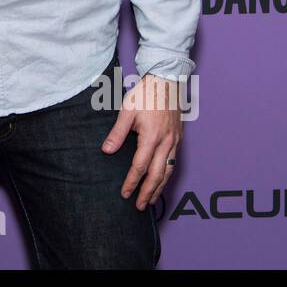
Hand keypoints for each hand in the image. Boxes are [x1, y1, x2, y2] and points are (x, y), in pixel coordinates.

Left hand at [102, 73, 181, 210]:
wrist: (167, 80)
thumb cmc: (146, 93)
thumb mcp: (127, 110)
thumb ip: (117, 133)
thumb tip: (107, 151)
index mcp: (152, 137)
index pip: (140, 166)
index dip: (132, 182)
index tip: (125, 194)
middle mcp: (167, 142)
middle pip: (158, 175)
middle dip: (148, 192)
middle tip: (140, 207)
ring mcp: (175, 141)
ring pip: (169, 171)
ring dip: (160, 187)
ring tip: (151, 199)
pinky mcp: (179, 138)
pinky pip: (174, 162)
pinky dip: (167, 175)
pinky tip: (162, 180)